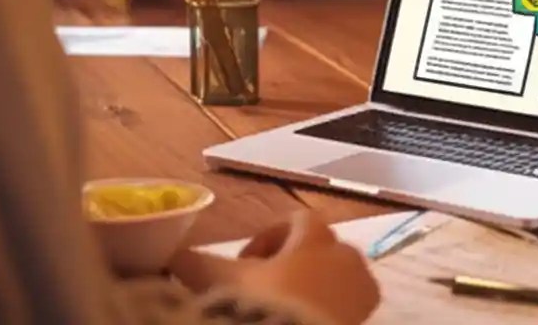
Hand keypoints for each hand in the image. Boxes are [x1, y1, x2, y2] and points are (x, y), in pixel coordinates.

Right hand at [170, 211, 379, 324]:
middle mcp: (347, 255)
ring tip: (279, 312)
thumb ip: (195, 263)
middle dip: (293, 265)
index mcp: (317, 235)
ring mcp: (361, 290)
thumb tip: (172, 256)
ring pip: (336, 280)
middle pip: (321, 250)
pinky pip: (347, 308)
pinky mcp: (365, 319)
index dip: (268, 238)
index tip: (243, 264)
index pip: (297, 221)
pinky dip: (326, 312)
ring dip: (311, 289)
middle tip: (262, 292)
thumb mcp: (220, 281)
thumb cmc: (258, 305)